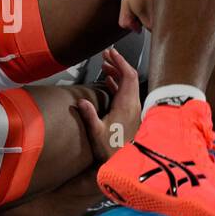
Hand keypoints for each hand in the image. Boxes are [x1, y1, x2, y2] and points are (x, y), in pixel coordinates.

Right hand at [75, 47, 140, 163]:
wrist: (124, 163)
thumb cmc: (111, 150)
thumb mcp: (97, 133)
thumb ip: (89, 116)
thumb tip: (81, 101)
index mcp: (126, 104)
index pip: (128, 75)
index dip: (120, 61)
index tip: (110, 52)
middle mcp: (133, 104)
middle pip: (129, 77)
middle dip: (118, 63)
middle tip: (106, 55)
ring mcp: (133, 109)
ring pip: (128, 84)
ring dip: (117, 73)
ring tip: (105, 65)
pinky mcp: (130, 114)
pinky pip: (125, 93)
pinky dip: (117, 84)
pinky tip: (108, 82)